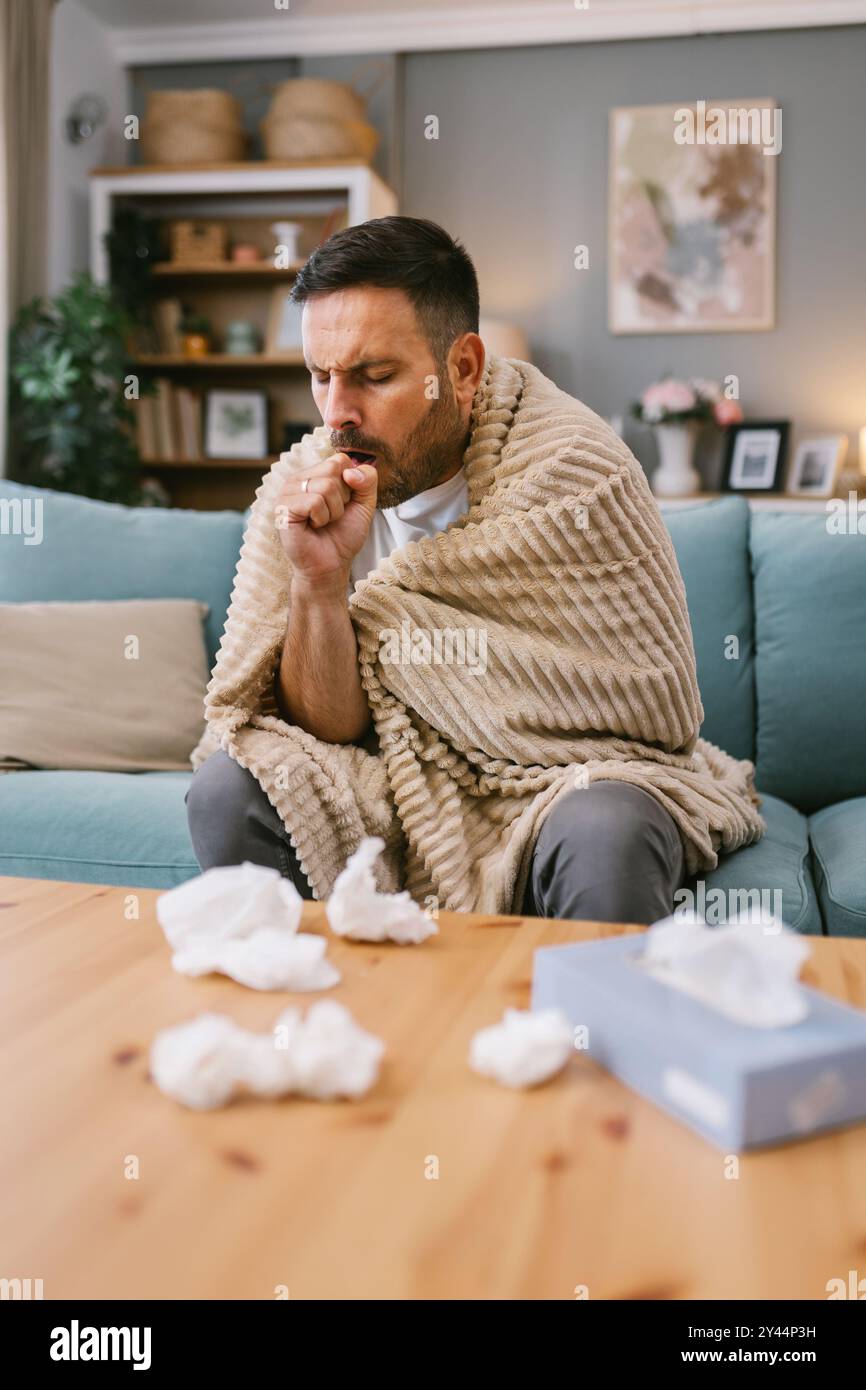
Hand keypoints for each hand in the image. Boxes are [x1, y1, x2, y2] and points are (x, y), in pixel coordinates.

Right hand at [274, 453, 377, 584]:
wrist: (331, 565)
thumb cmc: (343, 535)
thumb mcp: (365, 504)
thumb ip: (368, 480)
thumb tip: (350, 470)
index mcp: (314, 473)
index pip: (340, 460)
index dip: (351, 485)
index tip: (343, 504)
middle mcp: (298, 478)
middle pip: (333, 469)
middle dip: (342, 498)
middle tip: (331, 515)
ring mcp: (287, 491)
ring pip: (325, 486)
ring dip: (333, 511)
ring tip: (322, 522)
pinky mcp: (283, 507)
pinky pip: (314, 501)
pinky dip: (321, 518)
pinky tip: (312, 526)